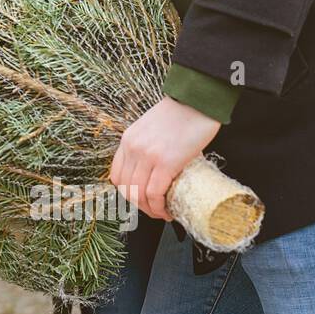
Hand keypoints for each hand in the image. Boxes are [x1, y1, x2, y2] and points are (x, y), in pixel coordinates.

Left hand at [109, 97, 220, 220]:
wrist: (198, 100)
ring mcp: (147, 156)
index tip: (140, 198)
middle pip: (125, 188)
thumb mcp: (152, 128)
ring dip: (149, 210)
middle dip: (138, 205)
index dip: (127, 192)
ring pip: (138, 194)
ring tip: (162, 213)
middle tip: (153, 210)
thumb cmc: (182, 112)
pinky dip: (159, 207)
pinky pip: (155, 193)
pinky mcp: (166, 162)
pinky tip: (168, 211)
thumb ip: (149, 146)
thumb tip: (158, 168)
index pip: (116, 175)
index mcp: (128, 140)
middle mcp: (133, 148)